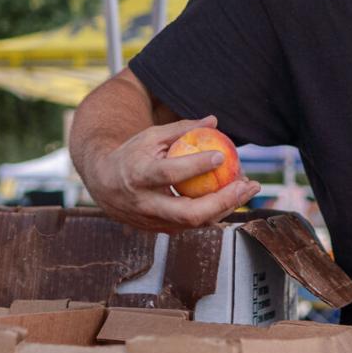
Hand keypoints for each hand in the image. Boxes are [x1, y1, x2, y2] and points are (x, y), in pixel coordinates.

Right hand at [84, 115, 259, 231]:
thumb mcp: (150, 136)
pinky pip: (194, 225)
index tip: (220, 155)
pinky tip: (233, 196)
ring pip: (196, 224)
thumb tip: (214, 121)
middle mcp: (145, 204)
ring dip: (227, 207)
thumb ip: (181, 129)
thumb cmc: (131, 155)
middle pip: (187, 213)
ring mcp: (154, 222)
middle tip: (246, 184)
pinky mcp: (161, 231)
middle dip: (222, 201)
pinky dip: (216, 211)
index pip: (169, 174)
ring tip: (249, 188)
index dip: (195, 166)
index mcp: (138, 176)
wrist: (102, 184)